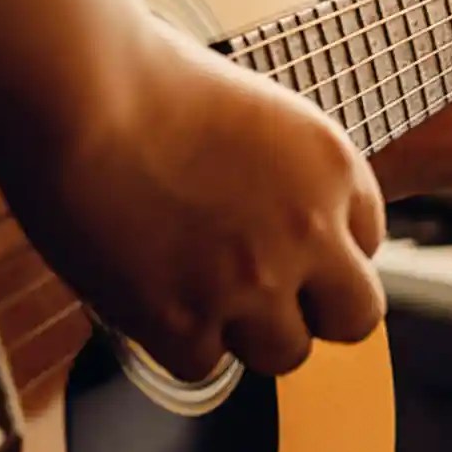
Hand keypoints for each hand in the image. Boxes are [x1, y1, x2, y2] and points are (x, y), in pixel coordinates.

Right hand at [1, 22, 386, 381]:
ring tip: (200, 284)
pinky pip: (205, 365)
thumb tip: (311, 231)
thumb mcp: (270, 116)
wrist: (83, 95)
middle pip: (355, 318)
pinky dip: (179, 339)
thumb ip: (303, 178)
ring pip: (285, 353)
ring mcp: (251, 283)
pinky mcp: (183, 320)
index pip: (368, 241)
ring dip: (249, 330)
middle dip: (319, 310)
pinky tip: (154, 291)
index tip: (286, 238)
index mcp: (336, 169)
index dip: (325, 245)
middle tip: (273, 292)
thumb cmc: (156, 87)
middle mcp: (310, 232)